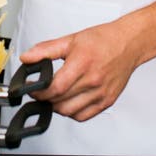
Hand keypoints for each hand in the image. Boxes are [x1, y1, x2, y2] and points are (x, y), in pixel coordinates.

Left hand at [19, 20, 139, 121]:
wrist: (128, 44)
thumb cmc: (103, 40)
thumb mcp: (71, 39)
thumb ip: (46, 50)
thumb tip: (27, 57)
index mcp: (83, 63)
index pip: (56, 87)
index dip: (40, 92)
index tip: (33, 89)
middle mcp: (93, 80)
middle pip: (61, 102)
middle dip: (45, 99)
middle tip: (41, 92)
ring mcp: (101, 93)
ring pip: (70, 113)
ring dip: (57, 107)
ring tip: (55, 96)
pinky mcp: (107, 101)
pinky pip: (84, 116)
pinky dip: (72, 113)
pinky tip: (70, 101)